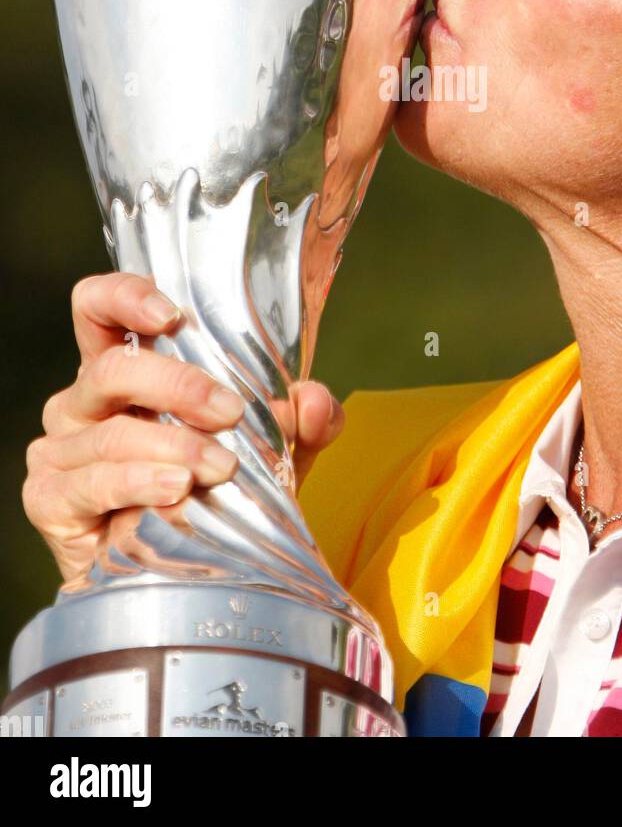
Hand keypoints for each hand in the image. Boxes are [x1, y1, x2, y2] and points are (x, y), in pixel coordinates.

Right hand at [23, 271, 344, 584]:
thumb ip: (299, 425)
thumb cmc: (213, 496)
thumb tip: (316, 401)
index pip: (98, 309)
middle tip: (230, 411)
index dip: (125, 296)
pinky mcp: (50, 502)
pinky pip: (89, 484)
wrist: (180, 580)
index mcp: (126, 374)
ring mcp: (61, 451)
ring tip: (219, 468)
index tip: (172, 313)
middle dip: (178, 384)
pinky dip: (137, 484)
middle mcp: (83, 402)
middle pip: (112, 367)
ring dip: (173, 447)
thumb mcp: (270, 454)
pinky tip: (173, 491)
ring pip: (110, 432)